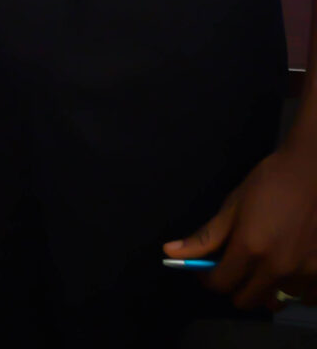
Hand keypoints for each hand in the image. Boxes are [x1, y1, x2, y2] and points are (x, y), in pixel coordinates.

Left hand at [165, 143, 316, 308]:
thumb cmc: (269, 184)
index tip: (209, 268)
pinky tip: (292, 267)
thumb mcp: (232, 207)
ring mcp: (305, 273)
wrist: (312, 173)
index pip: (220, 284)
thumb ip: (205, 237)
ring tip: (268, 260)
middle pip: (246, 300)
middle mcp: (278, 268)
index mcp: (250, 248)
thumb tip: (170, 252)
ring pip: (275, 298)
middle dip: (235, 286)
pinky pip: (306, 297)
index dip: (208, 277)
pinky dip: (296, 288)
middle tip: (236, 266)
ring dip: (267, 286)